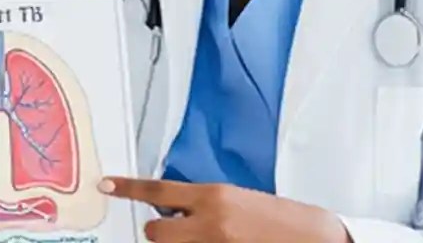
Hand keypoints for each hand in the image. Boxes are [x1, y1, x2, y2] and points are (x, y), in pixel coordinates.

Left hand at [100, 177, 350, 242]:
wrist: (316, 239)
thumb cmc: (281, 218)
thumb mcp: (238, 199)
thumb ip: (204, 203)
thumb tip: (173, 209)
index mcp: (214, 197)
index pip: (158, 191)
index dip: (128, 188)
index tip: (106, 185)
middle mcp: (209, 224)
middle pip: (155, 232)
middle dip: (161, 232)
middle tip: (179, 230)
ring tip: (204, 237)